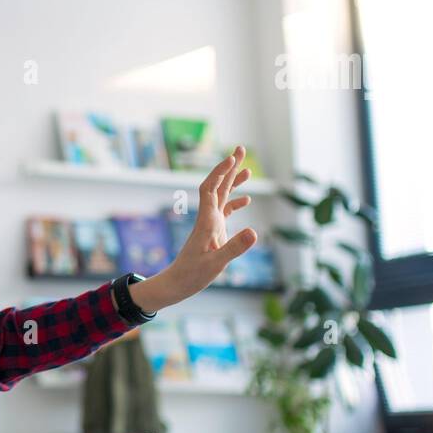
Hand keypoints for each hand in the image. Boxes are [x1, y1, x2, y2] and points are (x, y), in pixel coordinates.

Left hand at [130, 145, 257, 312]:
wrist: (177, 283)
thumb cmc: (192, 275)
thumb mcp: (216, 264)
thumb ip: (234, 248)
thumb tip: (254, 232)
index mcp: (206, 221)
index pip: (212, 189)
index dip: (221, 172)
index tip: (232, 157)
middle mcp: (207, 218)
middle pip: (218, 186)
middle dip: (229, 167)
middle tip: (241, 148)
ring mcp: (210, 224)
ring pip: (222, 196)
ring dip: (233, 181)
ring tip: (248, 168)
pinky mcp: (213, 232)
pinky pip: (224, 211)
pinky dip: (235, 202)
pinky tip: (246, 199)